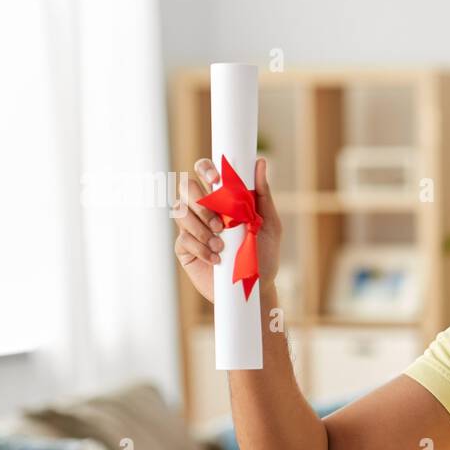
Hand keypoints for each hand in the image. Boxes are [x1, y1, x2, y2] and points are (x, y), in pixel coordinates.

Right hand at [172, 157, 282, 303]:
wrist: (254, 288)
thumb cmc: (264, 254)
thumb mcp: (269, 225)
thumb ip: (262, 195)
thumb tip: (260, 162)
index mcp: (223, 198)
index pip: (205, 171)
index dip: (205, 168)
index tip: (216, 179)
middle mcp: (204, 208)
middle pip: (186, 186)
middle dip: (201, 202)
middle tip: (220, 224)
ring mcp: (192, 227)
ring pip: (180, 211)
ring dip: (201, 228)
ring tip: (220, 246)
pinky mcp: (185, 248)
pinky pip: (183, 239)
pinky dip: (201, 248)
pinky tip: (216, 259)